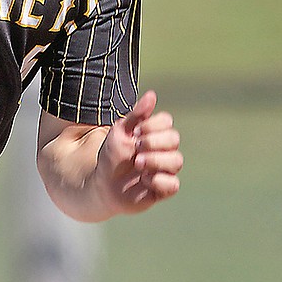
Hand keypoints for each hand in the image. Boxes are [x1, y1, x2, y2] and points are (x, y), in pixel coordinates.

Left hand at [97, 90, 181, 214]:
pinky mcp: (166, 187)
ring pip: (177, 160)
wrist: (105, 184)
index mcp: (154, 132)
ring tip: (137, 164)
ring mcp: (167, 168)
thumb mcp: (120, 132)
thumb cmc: (113, 155)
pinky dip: (157, 181)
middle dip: (152, 143)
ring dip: (154, 161)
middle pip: (174, 138)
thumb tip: (152, 94)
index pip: (167, 121)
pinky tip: (144, 181)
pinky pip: (173, 184)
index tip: (135, 132)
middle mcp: (164, 149)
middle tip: (136, 148)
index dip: (151, 126)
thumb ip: (137, 115)